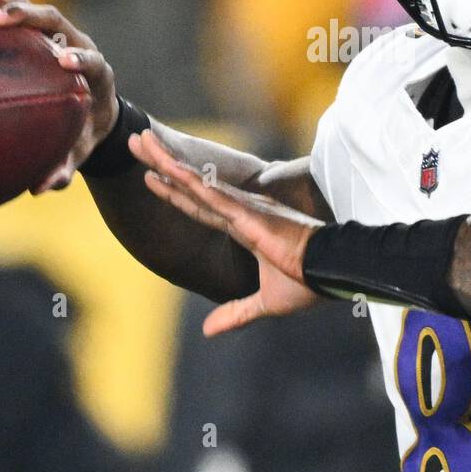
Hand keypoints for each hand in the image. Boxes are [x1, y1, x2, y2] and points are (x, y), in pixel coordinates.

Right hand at [0, 0, 118, 193]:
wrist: (89, 110)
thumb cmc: (83, 133)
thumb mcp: (77, 153)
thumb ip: (64, 169)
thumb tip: (40, 189)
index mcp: (94, 74)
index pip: (91, 58)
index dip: (80, 56)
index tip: (63, 60)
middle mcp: (73, 42)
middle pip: (52, 18)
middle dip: (25, 16)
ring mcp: (50, 31)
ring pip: (23, 5)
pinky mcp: (27, 28)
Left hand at [130, 129, 323, 335]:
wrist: (334, 274)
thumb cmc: (310, 283)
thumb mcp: (265, 304)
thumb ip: (236, 313)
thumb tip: (209, 330)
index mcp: (243, 227)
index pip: (199, 207)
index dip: (173, 191)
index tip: (151, 176)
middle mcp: (239, 211)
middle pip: (190, 186)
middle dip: (162, 163)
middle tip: (136, 141)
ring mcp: (242, 209)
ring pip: (194, 183)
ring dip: (165, 162)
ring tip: (140, 141)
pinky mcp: (248, 215)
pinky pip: (211, 196)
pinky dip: (188, 182)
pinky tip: (167, 168)